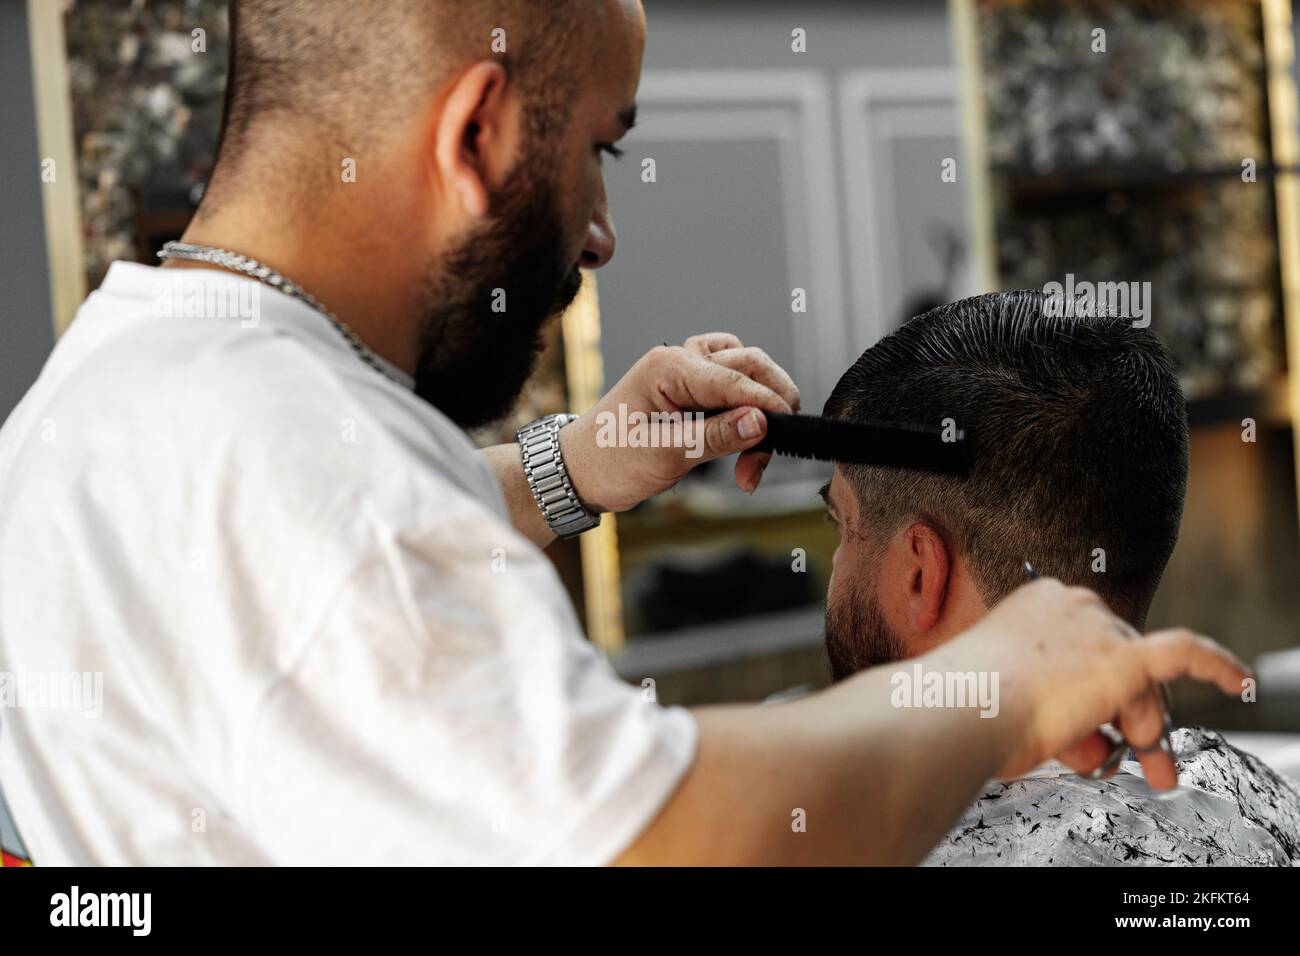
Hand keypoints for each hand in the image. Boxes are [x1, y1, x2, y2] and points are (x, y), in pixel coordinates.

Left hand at [559, 333, 799, 513]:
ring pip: (744, 374)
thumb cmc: (608, 462)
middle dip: (768, 406)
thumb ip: (715, 436)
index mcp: (668, 368)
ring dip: (760, 408)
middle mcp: (678, 361)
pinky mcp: (688, 392)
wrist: (579, 473)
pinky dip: (745, 412)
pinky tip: (743, 441)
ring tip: (754, 457)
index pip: (734, 379)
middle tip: (771, 450)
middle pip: (748, 365)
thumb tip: (761, 421)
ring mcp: (684, 374)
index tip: (789, 433)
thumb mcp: (663, 455)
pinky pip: (730, 388)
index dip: (766, 405)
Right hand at [938, 578, 1250, 789]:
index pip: (1087, 648)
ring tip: (1144, 769)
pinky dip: (1216, 666)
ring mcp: (1099, 629)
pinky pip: (1185, 653)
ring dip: (1142, 730)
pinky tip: (1237, 680)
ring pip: (1141, 683)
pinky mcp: (1126, 657)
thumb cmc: (965, 705)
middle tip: (1133, 755)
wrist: (960, 707)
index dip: (1094, 691)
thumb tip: (1080, 733)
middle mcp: (1072, 607)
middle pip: (1120, 663)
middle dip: (1128, 714)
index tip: (1091, 723)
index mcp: (1036, 604)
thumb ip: (1048, 698)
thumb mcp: (1004, 692)